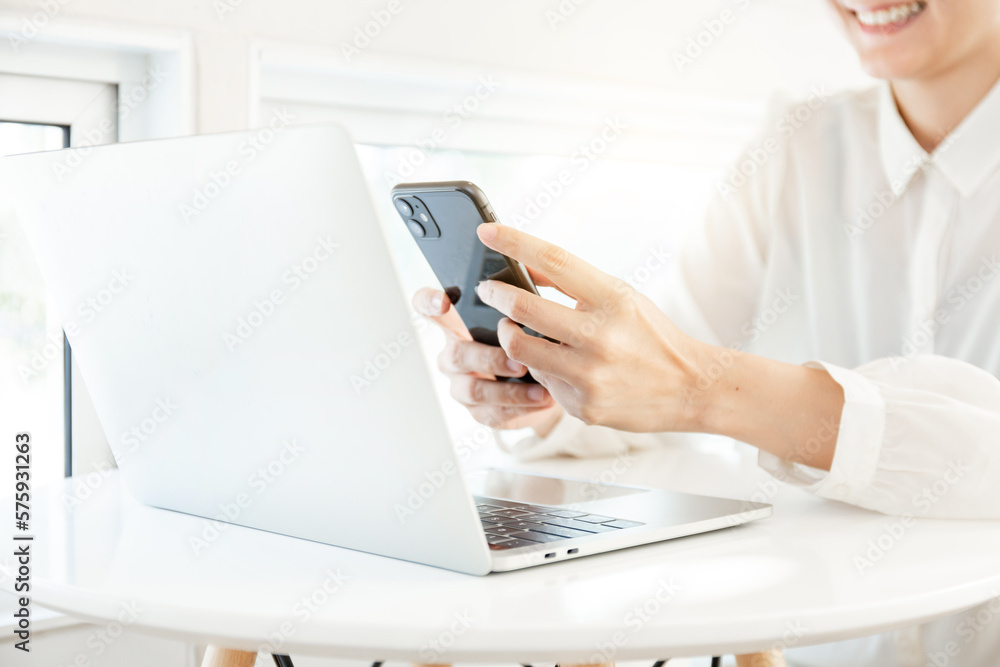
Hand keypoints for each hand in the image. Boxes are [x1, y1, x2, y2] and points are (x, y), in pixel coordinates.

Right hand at [411, 287, 563, 434]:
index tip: (444, 301)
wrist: (549, 383)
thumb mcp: (526, 319)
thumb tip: (531, 284)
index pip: (427, 306)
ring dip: (509, 391)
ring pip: (474, 390)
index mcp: (457, 325)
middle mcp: (453, 355)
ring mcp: (462, 385)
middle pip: (458, 355)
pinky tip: (541, 400)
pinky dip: (520, 407)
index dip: (428, 302)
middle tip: (520, 363)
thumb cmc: (531, 343)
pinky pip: (493, 412)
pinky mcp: (479, 411)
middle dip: (490, 360)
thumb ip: (519, 304)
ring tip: (540, 389)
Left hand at [473, 224, 706, 432]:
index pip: (555, 260)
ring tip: (512, 328)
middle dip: (495, 295)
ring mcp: (589, 374)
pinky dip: (541, 368)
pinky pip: (541, 380)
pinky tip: (557, 365)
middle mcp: (600, 336)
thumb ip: (571, 284)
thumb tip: (523, 264)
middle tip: (488, 290)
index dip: (515, 242)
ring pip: (519, 348)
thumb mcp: (620, 297)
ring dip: (508, 333)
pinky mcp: (582, 405)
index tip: (487, 231)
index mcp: (612, 299)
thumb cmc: (651, 336)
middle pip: (523, 307)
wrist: (691, 388)